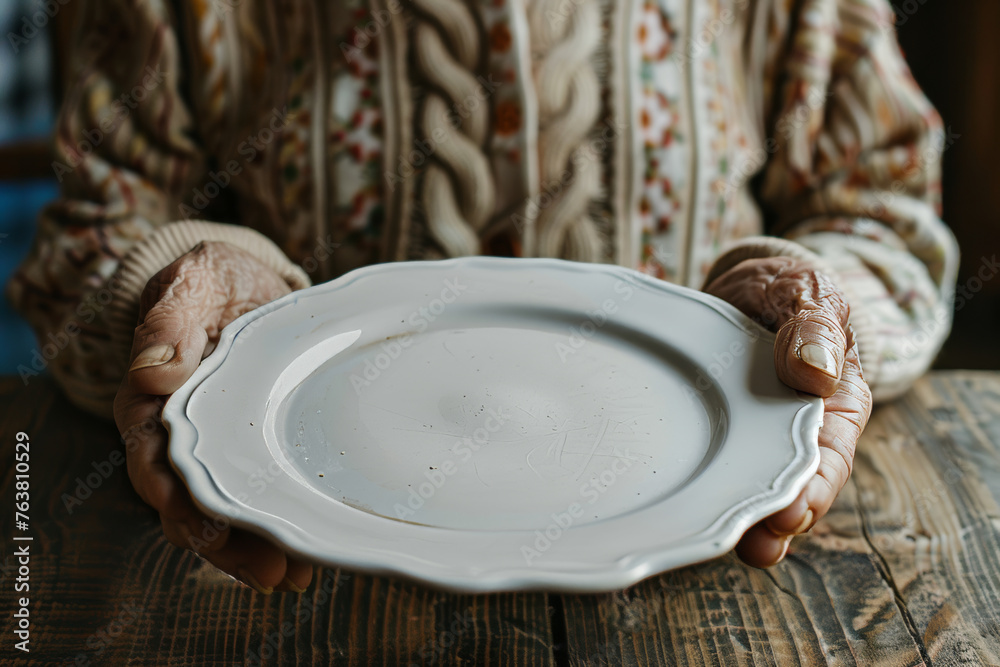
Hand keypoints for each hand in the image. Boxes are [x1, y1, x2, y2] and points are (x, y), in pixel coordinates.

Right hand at [113, 241, 312, 592]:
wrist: (250, 283)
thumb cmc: (212, 281)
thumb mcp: (191, 283)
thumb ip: (168, 323)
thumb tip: (154, 371)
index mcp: (153, 401)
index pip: (152, 457)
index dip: (171, 494)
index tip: (196, 522)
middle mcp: (184, 435)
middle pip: (193, 501)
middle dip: (225, 541)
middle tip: (267, 568)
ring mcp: (224, 446)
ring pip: (231, 508)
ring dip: (257, 547)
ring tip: (296, 574)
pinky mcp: (260, 448)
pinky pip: (266, 493)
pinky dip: (282, 525)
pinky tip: (311, 556)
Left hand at [704, 257, 872, 566]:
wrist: (747, 284)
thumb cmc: (788, 291)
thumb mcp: (810, 295)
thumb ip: (814, 327)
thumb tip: (817, 371)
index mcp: (833, 404)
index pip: (829, 457)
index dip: (814, 490)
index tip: (793, 512)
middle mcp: (793, 429)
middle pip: (787, 483)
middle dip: (774, 517)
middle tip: (757, 540)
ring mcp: (748, 432)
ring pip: (745, 481)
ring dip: (736, 514)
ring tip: (719, 540)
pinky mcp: (711, 428)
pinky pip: (705, 460)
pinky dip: (696, 483)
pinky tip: (679, 508)